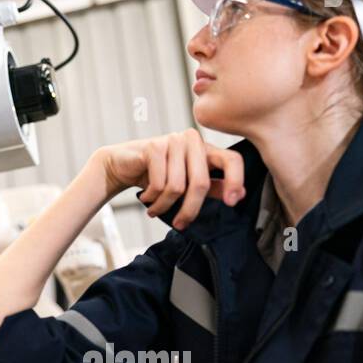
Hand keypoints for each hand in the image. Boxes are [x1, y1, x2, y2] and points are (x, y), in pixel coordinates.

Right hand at [92, 128, 244, 229]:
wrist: (124, 165)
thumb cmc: (158, 173)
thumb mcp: (188, 181)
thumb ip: (214, 186)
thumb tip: (238, 195)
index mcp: (206, 147)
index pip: (232, 160)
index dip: (235, 181)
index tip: (231, 203)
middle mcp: (192, 140)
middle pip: (201, 183)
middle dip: (189, 209)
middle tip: (180, 223)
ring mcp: (173, 141)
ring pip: (177, 187)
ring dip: (163, 205)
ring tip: (155, 208)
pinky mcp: (153, 147)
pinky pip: (159, 183)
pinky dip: (152, 197)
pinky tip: (146, 197)